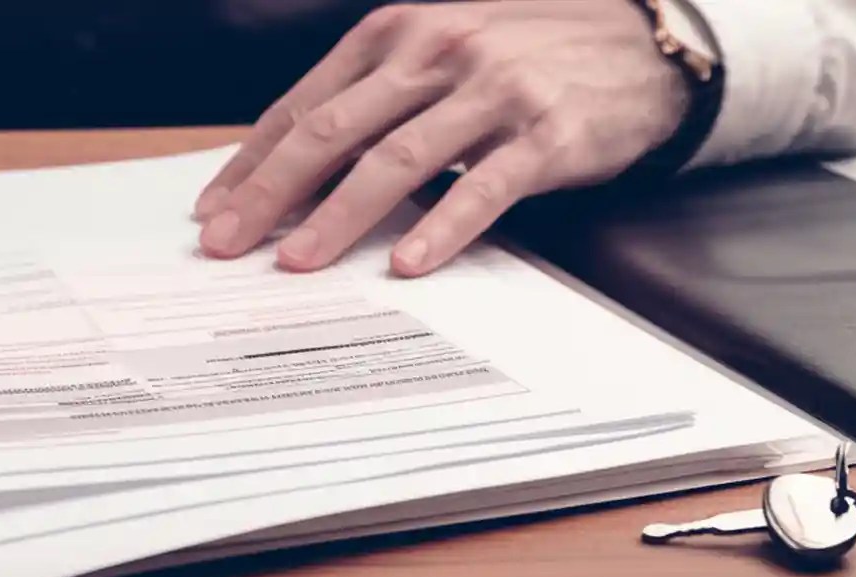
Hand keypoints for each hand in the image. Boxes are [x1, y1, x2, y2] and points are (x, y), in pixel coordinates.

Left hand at [193, 0, 689, 275]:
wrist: (643, 42)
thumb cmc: (523, 54)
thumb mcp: (439, 52)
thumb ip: (374, 96)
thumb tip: (295, 166)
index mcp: (398, 33)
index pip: (304, 106)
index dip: (251, 163)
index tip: (212, 211)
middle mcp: (437, 51)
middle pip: (333, 132)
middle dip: (269, 194)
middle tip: (226, 245)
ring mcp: (492, 90)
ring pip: (396, 160)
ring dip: (337, 217)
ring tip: (297, 262)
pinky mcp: (547, 132)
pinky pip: (484, 187)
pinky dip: (441, 227)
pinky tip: (406, 263)